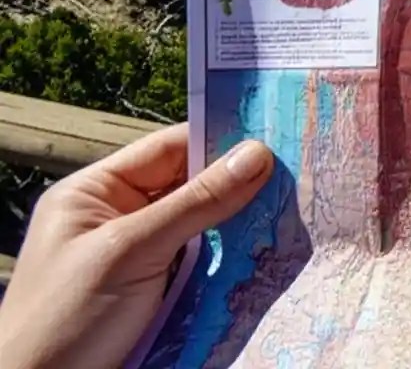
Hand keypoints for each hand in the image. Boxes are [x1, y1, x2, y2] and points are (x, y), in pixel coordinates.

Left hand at [0, 124, 273, 368]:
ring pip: (203, 229)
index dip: (220, 141)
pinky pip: (203, 267)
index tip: (276, 139)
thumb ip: (195, 202)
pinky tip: (267, 257)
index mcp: (94, 193)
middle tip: (295, 181)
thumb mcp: (132, 251)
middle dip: (238, 188)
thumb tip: (257, 154)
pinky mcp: (157, 296)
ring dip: (240, 229)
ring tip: (291, 216)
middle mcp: (118, 219)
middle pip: (191, 188)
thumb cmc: (67, 319)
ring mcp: (139, 260)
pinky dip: (232, 264)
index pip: (169, 149)